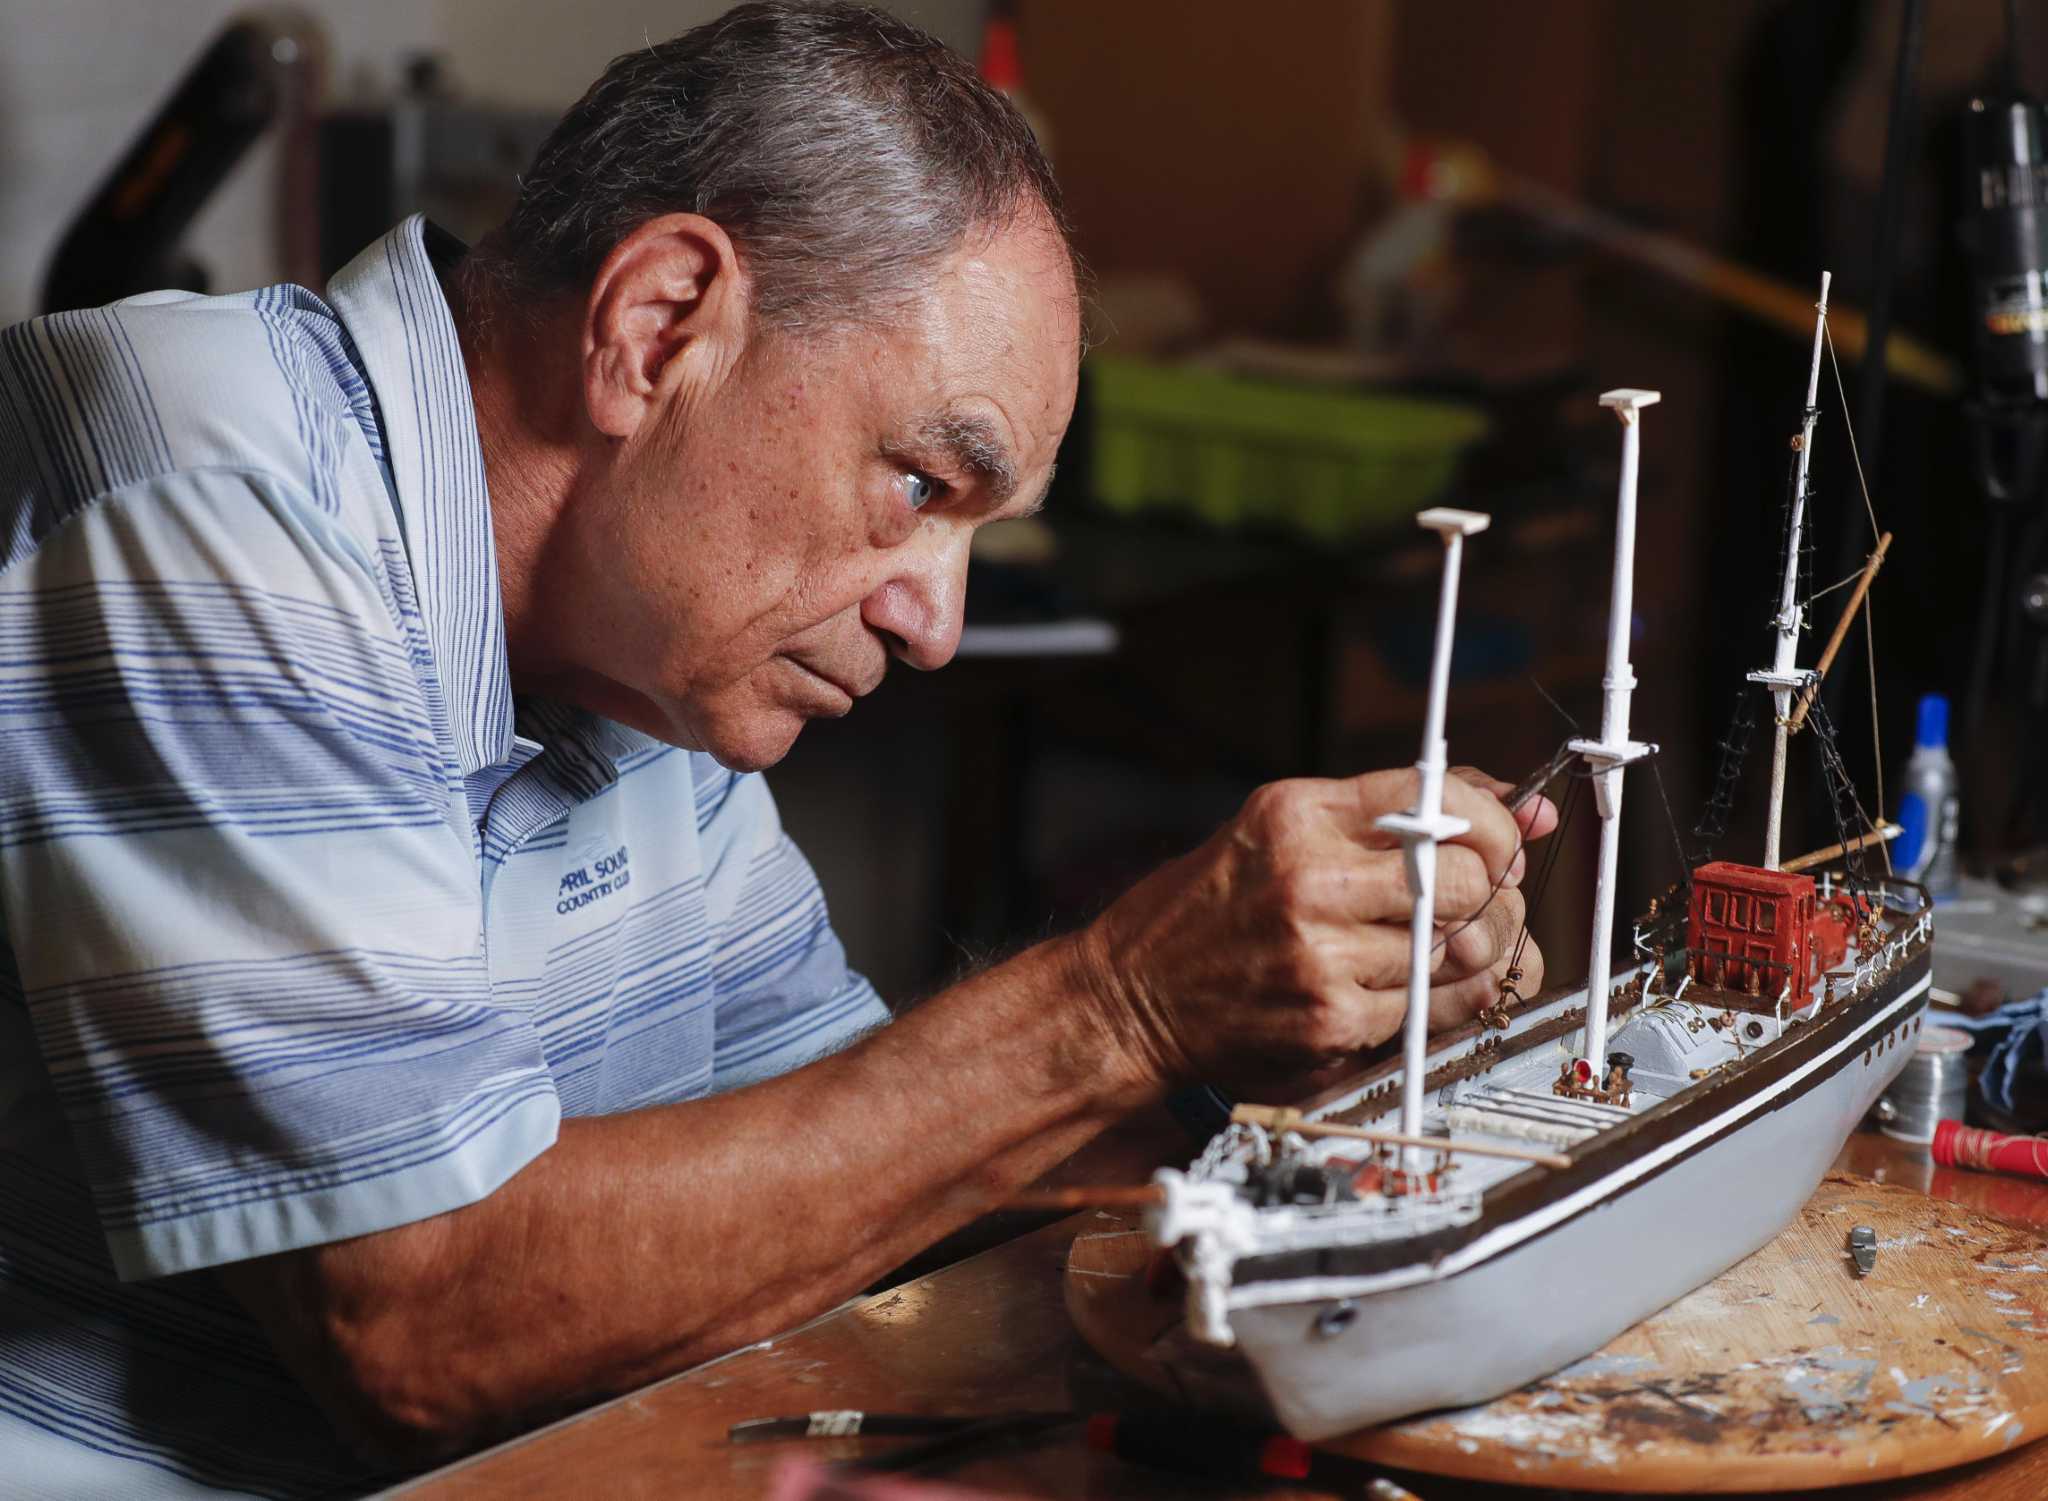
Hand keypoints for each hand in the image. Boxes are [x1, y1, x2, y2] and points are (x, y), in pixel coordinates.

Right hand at [1076, 766, 1556, 1094]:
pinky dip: (1433, 1001)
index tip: (1500, 843)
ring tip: (1421, 949)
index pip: (1439, 801)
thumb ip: (1391, 816)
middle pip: (1464, 880)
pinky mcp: (1332, 1022)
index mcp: (1296, 816)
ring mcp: (1322, 957)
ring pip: (1460, 949)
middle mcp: (1310, 880)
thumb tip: (1522, 812)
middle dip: (1486, 894)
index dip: (1493, 825)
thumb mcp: (1276, 830)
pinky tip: (1395, 989)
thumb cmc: (1204, 912)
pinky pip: (1433, 1008)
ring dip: (1462, 953)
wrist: (1129, 1001)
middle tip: (1469, 904)